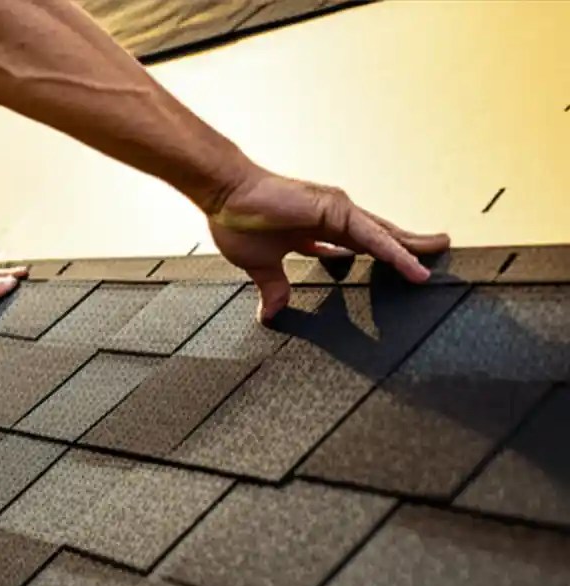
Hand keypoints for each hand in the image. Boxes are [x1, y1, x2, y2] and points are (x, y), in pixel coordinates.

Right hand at [208, 168, 450, 322]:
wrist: (224, 194)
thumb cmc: (237, 219)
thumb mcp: (261, 265)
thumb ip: (273, 287)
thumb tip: (272, 313)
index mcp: (317, 230)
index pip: (358, 245)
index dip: (379, 254)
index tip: (397, 265)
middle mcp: (333, 217)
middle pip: (381, 236)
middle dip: (409, 245)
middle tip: (437, 251)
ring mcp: (338, 211)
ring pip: (384, 236)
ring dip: (411, 248)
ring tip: (438, 254)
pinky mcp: (336, 211)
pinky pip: (373, 238)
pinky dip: (395, 252)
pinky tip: (413, 265)